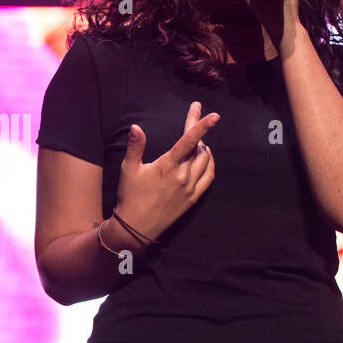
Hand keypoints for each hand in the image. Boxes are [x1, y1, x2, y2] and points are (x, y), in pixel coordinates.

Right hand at [115, 100, 218, 239]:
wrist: (136, 227)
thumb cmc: (130, 196)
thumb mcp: (129, 169)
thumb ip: (135, 146)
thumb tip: (135, 127)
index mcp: (168, 166)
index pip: (189, 141)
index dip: (201, 125)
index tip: (214, 115)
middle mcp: (183, 176)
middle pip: (199, 147)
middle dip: (199, 129)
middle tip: (196, 115)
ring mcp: (190, 188)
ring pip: (206, 161)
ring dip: (203, 147)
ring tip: (197, 139)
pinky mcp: (193, 198)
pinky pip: (209, 177)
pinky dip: (209, 164)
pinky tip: (204, 158)